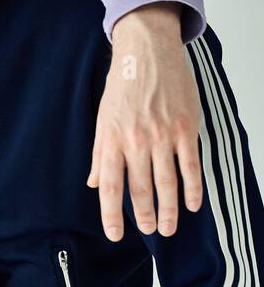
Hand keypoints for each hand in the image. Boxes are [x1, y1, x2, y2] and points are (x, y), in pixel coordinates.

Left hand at [89, 2, 202, 239]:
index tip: (115, 235)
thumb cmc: (123, 85)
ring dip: (169, 209)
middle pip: (140, 189)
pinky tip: (192, 205)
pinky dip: (192, 189)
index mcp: (112, 139)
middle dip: (145, 216)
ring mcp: (162, 135)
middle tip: (151, 231)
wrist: (147, 51)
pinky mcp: (185, 128)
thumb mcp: (103, 118)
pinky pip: (190, 166)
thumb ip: (100, 154)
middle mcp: (136, 140)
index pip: (110, 187)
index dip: (111, 215)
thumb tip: (95, 184)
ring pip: (166, 182)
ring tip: (168, 228)